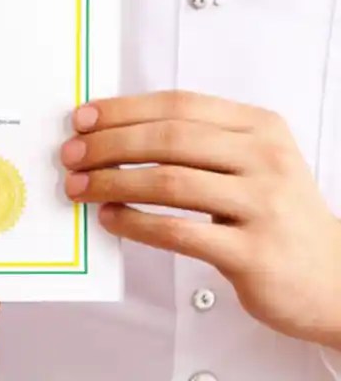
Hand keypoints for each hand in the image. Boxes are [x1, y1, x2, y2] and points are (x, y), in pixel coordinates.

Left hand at [61, 90, 340, 348]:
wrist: (335, 278)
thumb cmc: (276, 216)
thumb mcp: (252, 163)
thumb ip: (195, 144)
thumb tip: (112, 132)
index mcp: (260, 128)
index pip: (179, 105)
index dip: (123, 109)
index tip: (82, 119)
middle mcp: (265, 159)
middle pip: (168, 139)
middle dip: (108, 144)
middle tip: (70, 155)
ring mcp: (263, 205)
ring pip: (168, 182)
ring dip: (112, 183)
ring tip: (79, 187)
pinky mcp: (253, 252)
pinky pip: (179, 231)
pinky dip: (135, 223)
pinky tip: (111, 220)